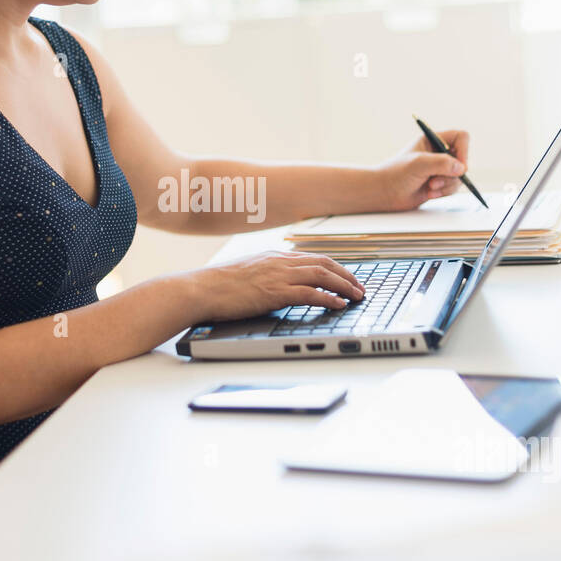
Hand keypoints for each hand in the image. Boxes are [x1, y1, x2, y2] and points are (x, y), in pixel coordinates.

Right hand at [189, 249, 365, 323]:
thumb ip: (265, 274)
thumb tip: (276, 285)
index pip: (312, 257)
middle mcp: (279, 261)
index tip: (346, 276)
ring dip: (344, 285)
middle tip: (360, 287)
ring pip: (322, 275)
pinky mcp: (275, 292)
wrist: (201, 289)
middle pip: (323, 263)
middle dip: (346, 275)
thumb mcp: (246, 273)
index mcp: (273, 256)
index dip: (334, 267)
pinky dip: (328, 298)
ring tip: (356, 296)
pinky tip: (338, 304)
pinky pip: (309, 293)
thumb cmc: (217, 285)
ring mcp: (278, 275)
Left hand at [373, 128, 469, 211]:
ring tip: (430, 188)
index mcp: (432, 139)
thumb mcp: (418, 164)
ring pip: (459, 176)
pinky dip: (444, 192)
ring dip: (447, 185)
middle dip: (452, 174)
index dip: (464, 150)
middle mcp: (438, 152)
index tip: (460, 165)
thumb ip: (441, 163)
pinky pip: (453, 187)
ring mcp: (439, 168)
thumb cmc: (395, 174)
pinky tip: (429, 194)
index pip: (460, 137)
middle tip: (435, 180)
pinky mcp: (439, 183)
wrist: (383, 193)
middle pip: (462, 159)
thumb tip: (461, 168)